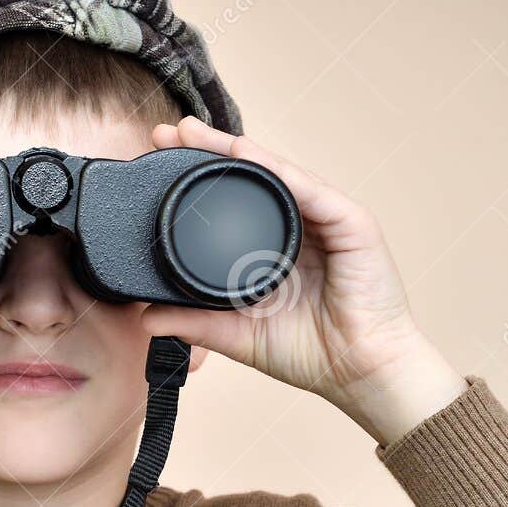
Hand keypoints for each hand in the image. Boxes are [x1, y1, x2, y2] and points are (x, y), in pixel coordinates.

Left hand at [139, 118, 466, 445]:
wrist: (362, 375)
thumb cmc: (314, 355)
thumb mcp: (239, 335)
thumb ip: (197, 323)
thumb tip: (145, 318)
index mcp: (279, 248)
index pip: (236, 203)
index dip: (199, 180)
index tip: (158, 162)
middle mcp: (304, 226)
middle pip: (254, 178)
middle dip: (209, 151)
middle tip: (167, 132)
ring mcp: (329, 221)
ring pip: (277, 174)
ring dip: (236, 150)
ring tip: (196, 134)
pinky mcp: (352, 223)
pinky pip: (309, 189)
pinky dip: (277, 170)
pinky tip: (246, 153)